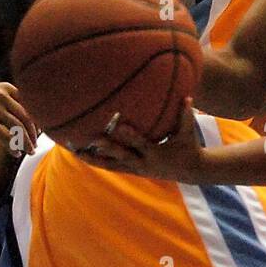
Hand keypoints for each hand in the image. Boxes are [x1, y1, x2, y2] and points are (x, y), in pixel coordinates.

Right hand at [0, 83, 37, 153]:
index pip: (29, 104)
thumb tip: (31, 114)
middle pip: (26, 117)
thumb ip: (9, 99)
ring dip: (26, 143)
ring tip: (30, 152)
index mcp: (5, 87)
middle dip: (33, 133)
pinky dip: (13, 147)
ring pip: (18, 128)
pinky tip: (16, 154)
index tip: (40, 131)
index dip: (37, 119)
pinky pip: (6, 137)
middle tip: (36, 145)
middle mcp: (1, 95)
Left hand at [72, 99, 205, 182]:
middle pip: (120, 157)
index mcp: (155, 154)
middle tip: (90, 139)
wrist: (191, 171)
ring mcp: (136, 169)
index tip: (117, 125)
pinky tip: (81, 154)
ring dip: (93, 159)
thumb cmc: (189, 147)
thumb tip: (187, 95)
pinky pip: (112, 166)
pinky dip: (97, 161)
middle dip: (105, 149)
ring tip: (74, 151)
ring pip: (111, 165)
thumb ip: (186, 114)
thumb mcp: (188, 132)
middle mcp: (143, 164)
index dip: (128, 135)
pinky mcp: (132, 171)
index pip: (140, 144)